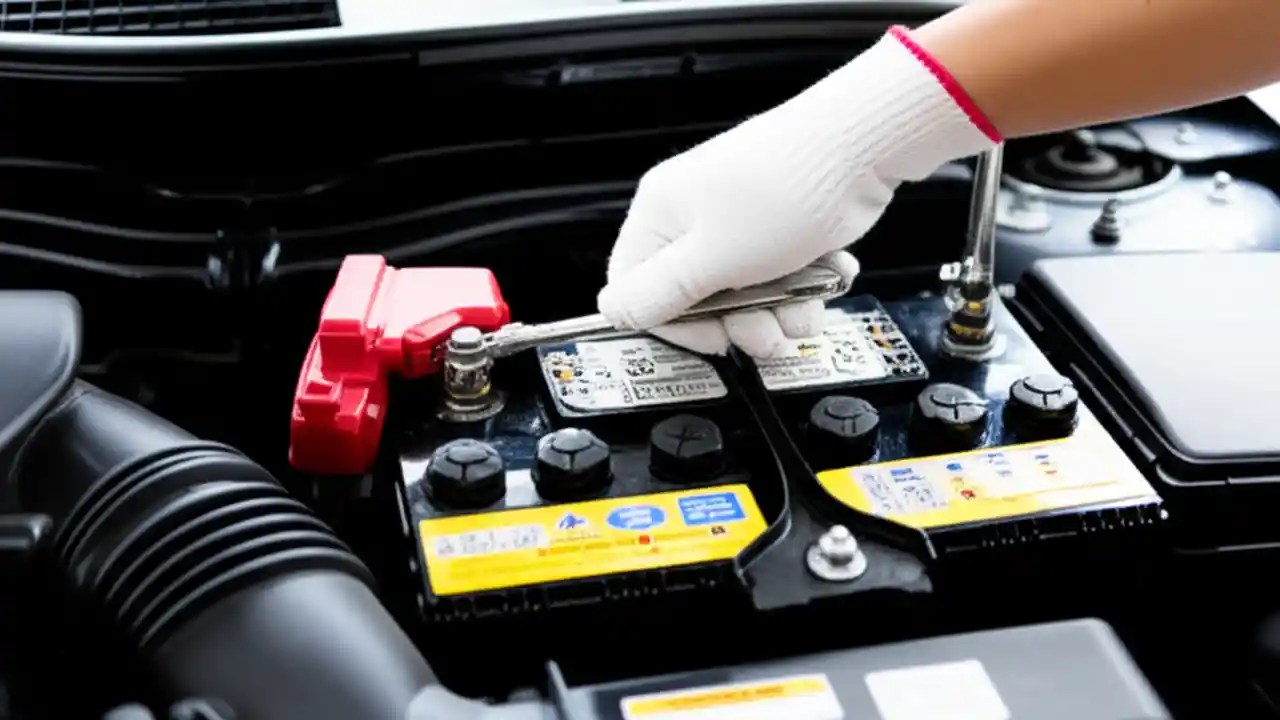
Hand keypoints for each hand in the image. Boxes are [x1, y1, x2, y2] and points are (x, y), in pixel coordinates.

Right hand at [597, 26, 998, 356]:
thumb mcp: (711, 258)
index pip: (636, 288)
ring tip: (806, 305)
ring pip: (747, 293)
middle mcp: (695, 214)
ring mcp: (741, 220)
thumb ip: (659, 293)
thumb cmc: (785, 187)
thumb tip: (615, 311)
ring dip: (781, 310)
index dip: (673, 324)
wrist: (862, 147)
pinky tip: (826, 274)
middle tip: (766, 331)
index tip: (712, 337)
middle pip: (699, 298)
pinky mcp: (782, 226)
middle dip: (740, 323)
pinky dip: (808, 284)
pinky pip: (783, 275)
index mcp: (661, 213)